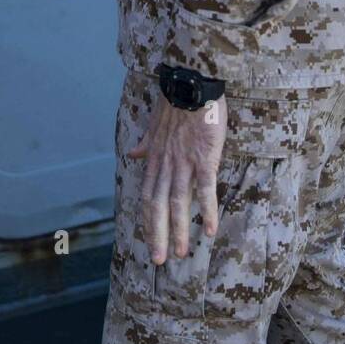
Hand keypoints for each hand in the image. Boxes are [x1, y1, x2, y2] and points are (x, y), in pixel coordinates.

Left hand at [129, 90, 227, 262]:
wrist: (190, 83)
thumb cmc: (176, 102)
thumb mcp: (154, 125)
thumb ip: (145, 144)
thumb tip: (134, 154)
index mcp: (155, 158)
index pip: (148, 196)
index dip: (148, 221)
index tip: (149, 241)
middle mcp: (166, 164)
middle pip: (159, 205)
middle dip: (158, 234)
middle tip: (160, 260)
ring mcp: (184, 162)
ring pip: (178, 202)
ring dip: (179, 229)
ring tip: (180, 252)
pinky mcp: (204, 158)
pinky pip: (204, 189)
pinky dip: (207, 210)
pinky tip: (211, 228)